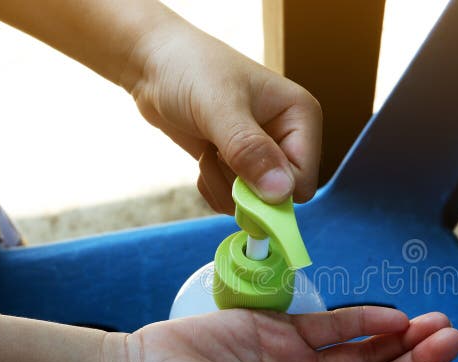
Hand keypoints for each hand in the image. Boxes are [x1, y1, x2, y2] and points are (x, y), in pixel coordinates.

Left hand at [124, 18, 321, 212]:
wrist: (154, 63)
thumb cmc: (190, 70)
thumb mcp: (219, 108)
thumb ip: (250, 150)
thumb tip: (280, 193)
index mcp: (301, 117)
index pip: (303, 180)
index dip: (271, 189)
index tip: (236, 175)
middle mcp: (289, 138)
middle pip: (279, 196)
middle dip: (243, 187)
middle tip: (218, 156)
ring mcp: (265, 153)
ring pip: (255, 202)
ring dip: (224, 186)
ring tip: (208, 151)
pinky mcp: (241, 164)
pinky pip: (237, 201)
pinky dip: (215, 187)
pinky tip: (205, 158)